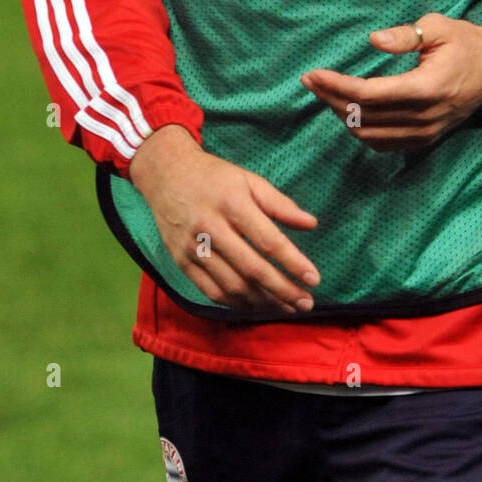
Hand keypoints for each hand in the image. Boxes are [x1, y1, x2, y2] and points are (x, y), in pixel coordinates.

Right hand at [128, 125, 319, 313]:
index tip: (315, 279)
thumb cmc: (214, 176)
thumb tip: (311, 224)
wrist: (166, 174)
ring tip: (287, 307)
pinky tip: (256, 305)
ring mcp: (193, 248)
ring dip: (263, 302)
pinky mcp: (181, 262)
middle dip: (283, 291)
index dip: (293, 263)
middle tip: (306, 304)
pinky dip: (236, 304)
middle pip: (252, 269)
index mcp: (232, 203)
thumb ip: (280, 204)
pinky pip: (211, 292)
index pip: (268, 241)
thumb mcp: (249, 180)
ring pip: (232, 286)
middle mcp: (211, 228)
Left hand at [300, 14, 481, 152]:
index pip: (369, 94)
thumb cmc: (466, 43)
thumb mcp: (439, 27)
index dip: (336, 85)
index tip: (313, 74)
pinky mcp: (425, 140)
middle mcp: (424, 117)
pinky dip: (360, 130)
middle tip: (311, 80)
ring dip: (342, 115)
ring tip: (325, 93)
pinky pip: (382, 144)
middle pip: (363, 116)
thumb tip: (373, 41)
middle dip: (330, 98)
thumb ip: (405, 35)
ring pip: (369, 134)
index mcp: (427, 88)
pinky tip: (348, 111)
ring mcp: (425, 133)